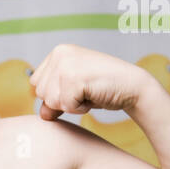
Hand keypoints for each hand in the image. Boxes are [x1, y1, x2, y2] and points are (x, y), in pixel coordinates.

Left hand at [29, 44, 150, 120]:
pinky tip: (94, 96)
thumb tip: (42, 116)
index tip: (77, 87)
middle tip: (85, 90)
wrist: (133, 86)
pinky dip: (80, 109)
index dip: (55, 93)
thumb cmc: (103, 88)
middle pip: (41, 94)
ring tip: (89, 92)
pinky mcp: (74, 78)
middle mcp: (59, 54)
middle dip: (62, 100)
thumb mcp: (72, 91)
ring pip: (51, 101)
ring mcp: (66, 65)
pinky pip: (66, 107)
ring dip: (71, 105)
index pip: (36, 84)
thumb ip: (53, 100)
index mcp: (57, 52)